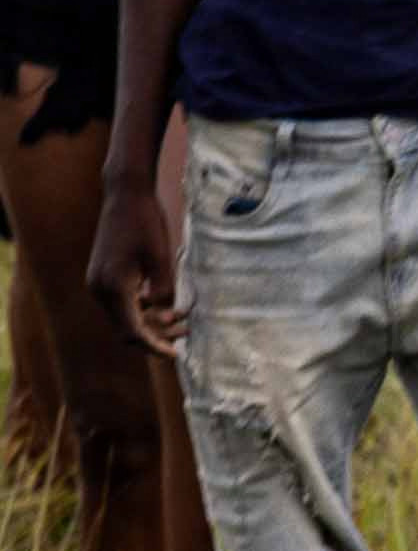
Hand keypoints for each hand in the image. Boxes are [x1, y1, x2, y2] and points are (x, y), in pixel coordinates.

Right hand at [91, 170, 169, 354]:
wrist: (125, 196)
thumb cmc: (146, 223)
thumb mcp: (162, 258)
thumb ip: (164, 290)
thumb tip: (166, 314)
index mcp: (113, 288)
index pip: (133, 331)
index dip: (155, 346)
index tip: (177, 354)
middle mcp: (99, 290)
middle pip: (126, 329)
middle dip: (155, 335)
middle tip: (186, 332)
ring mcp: (98, 283)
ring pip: (124, 317)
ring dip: (150, 322)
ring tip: (182, 318)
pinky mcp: (103, 277)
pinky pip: (122, 303)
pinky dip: (142, 309)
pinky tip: (165, 304)